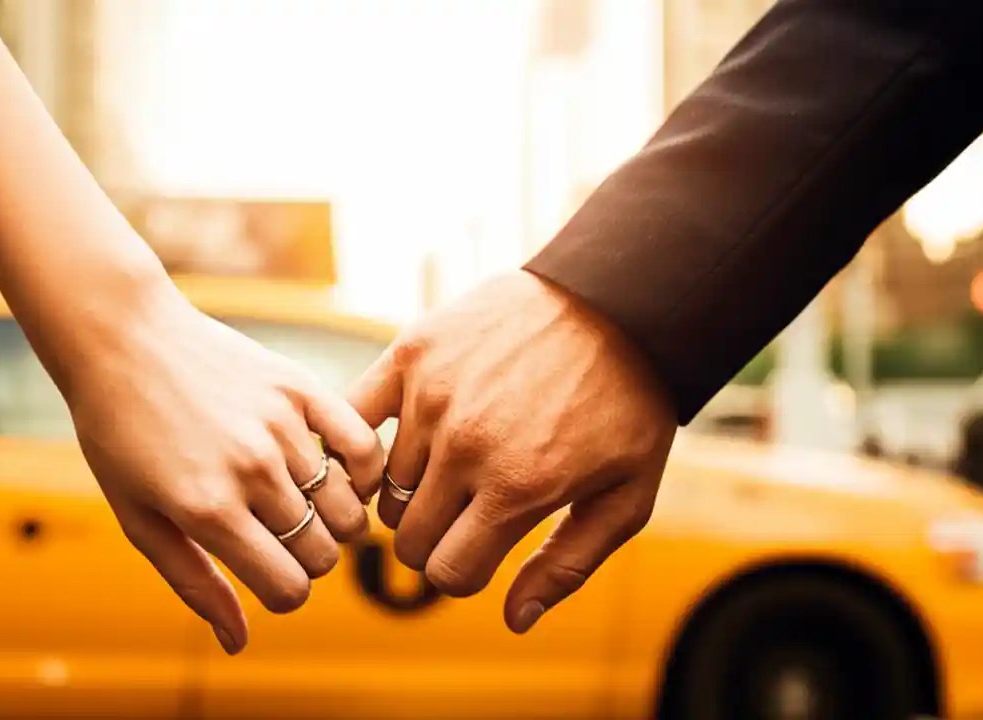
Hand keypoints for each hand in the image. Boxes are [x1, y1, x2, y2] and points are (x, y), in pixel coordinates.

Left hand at [63, 280, 383, 653]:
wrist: (123, 339)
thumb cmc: (121, 436)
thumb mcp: (141, 519)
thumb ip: (195, 584)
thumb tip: (240, 645)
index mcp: (207, 510)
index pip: (289, 587)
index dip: (285, 593)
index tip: (270, 574)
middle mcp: (250, 469)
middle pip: (322, 553)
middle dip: (308, 558)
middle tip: (280, 534)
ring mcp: (279, 426)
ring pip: (348, 507)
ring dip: (334, 518)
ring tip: (304, 502)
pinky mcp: (299, 387)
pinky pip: (365, 446)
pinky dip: (365, 470)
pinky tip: (337, 469)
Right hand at [350, 270, 675, 632]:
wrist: (616, 301)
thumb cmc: (628, 404)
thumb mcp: (625, 497)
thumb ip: (567, 566)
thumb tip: (513, 620)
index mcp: (517, 489)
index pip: (447, 572)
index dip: (462, 573)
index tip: (478, 552)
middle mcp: (465, 446)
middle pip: (407, 537)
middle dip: (432, 540)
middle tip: (460, 516)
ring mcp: (432, 395)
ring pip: (383, 484)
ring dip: (410, 490)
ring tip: (444, 468)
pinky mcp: (413, 352)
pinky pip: (354, 417)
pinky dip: (364, 439)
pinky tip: (394, 441)